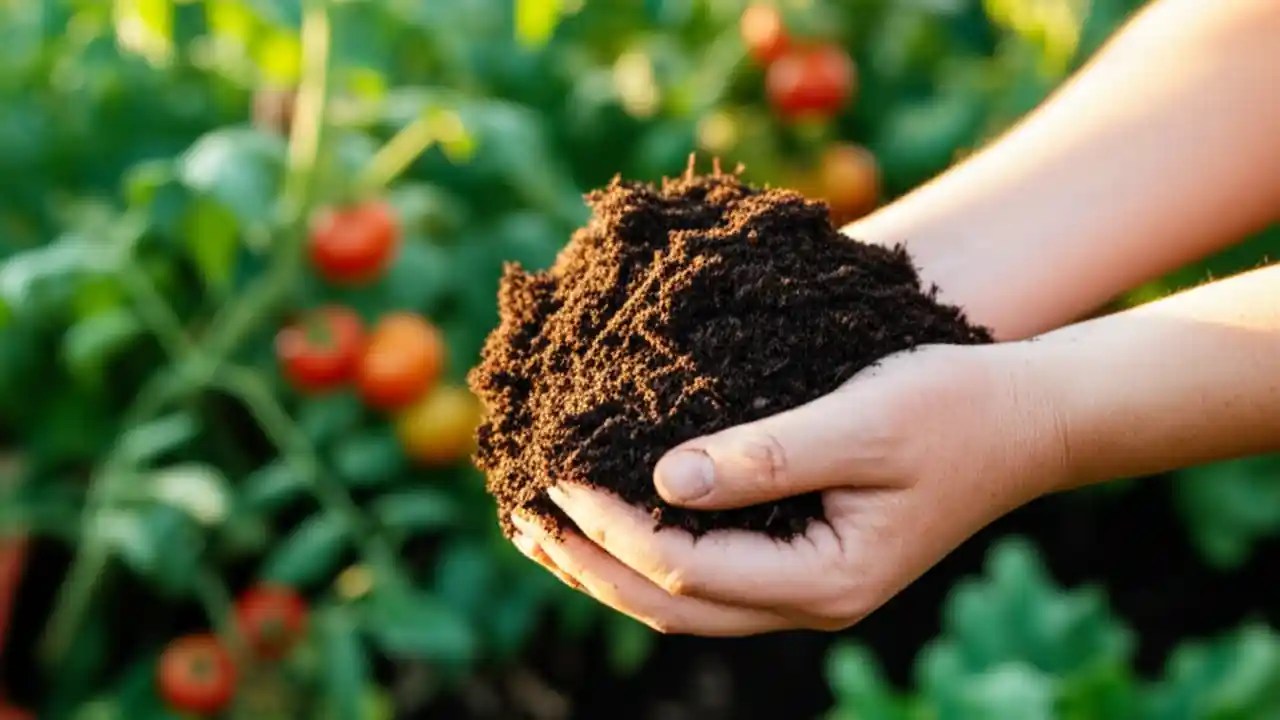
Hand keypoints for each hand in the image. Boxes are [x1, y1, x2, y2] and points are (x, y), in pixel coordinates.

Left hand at [509, 343, 1069, 635]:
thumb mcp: (863, 424)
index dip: (609, 526)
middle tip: (516, 518)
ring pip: (686, 600)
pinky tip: (615, 518)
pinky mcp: (805, 558)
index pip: (685, 567)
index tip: (553, 472)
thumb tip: (661, 482)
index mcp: (825, 579)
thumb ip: (766, 455)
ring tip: (541, 530)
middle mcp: (811, 602)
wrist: (1028, 420)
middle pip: (672, 605)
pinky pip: (711, 573)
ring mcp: (807, 588)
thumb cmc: (954, 408)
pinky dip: (650, 552)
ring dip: (608, 567)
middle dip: (586, 565)